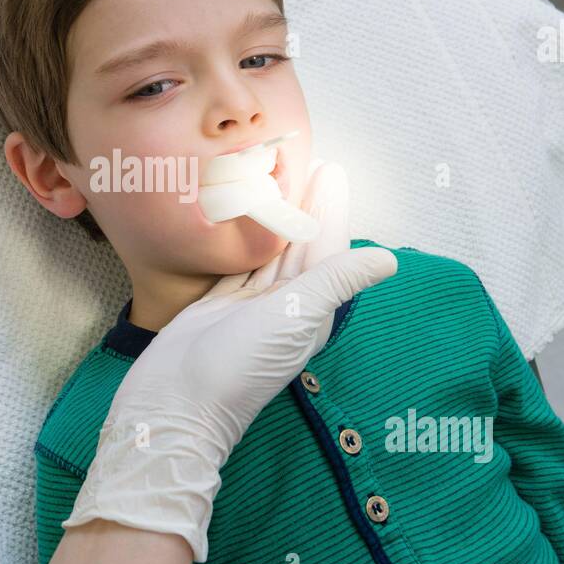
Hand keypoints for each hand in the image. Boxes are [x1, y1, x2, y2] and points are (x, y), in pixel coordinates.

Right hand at [62, 161, 396, 562]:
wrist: (174, 406)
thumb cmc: (237, 367)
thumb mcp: (294, 318)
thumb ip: (336, 282)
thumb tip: (388, 260)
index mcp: (310, 308)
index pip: (326, 247)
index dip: (329, 208)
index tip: (329, 168)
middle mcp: (284, 306)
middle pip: (299, 244)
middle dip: (304, 204)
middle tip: (304, 158)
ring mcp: (249, 307)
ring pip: (268, 251)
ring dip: (274, 216)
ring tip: (274, 176)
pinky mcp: (217, 306)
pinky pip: (236, 262)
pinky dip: (242, 238)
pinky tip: (240, 216)